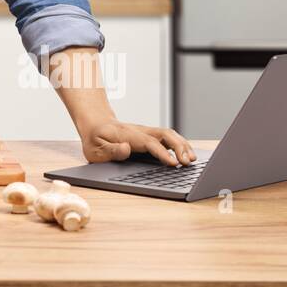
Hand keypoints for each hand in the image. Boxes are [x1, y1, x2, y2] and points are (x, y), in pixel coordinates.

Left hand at [80, 119, 195, 165]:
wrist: (95, 123)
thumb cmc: (95, 139)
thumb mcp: (95, 148)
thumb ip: (111, 150)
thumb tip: (126, 149)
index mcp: (127, 135)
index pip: (149, 143)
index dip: (162, 153)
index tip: (174, 163)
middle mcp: (140, 131)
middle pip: (164, 134)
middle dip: (179, 147)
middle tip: (188, 163)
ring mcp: (146, 132)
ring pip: (169, 134)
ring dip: (183, 145)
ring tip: (192, 160)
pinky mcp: (150, 136)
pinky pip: (168, 138)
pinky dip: (180, 145)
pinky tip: (187, 155)